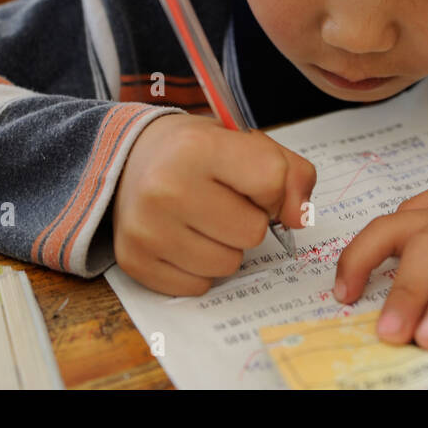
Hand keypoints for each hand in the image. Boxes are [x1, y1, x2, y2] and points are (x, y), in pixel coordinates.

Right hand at [112, 112, 316, 294]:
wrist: (128, 160)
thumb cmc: (194, 152)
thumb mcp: (244, 142)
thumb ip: (290, 173)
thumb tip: (298, 219)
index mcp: (198, 147)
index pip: (272, 181)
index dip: (274, 188)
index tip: (253, 182)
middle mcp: (166, 187)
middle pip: (252, 232)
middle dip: (248, 220)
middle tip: (222, 201)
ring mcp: (147, 228)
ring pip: (228, 264)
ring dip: (225, 246)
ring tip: (202, 219)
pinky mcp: (135, 260)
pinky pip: (199, 285)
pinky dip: (199, 267)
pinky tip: (183, 237)